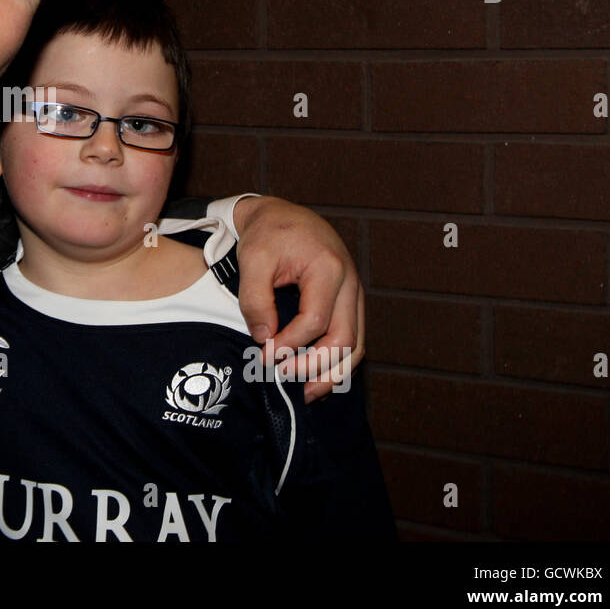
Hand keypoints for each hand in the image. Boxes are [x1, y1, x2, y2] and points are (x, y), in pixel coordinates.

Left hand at [232, 196, 363, 402]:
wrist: (282, 216)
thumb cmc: (268, 235)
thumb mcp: (253, 260)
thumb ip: (256, 299)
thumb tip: (264, 339)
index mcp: (329, 268)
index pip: (316, 320)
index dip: (290, 344)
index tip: (264, 355)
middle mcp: (350, 282)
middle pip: (345, 338)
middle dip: (316, 366)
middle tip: (286, 378)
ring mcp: (355, 292)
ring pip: (357, 343)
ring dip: (334, 373)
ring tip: (308, 393)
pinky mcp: (350, 300)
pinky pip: (353, 336)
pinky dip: (338, 360)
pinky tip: (317, 375)